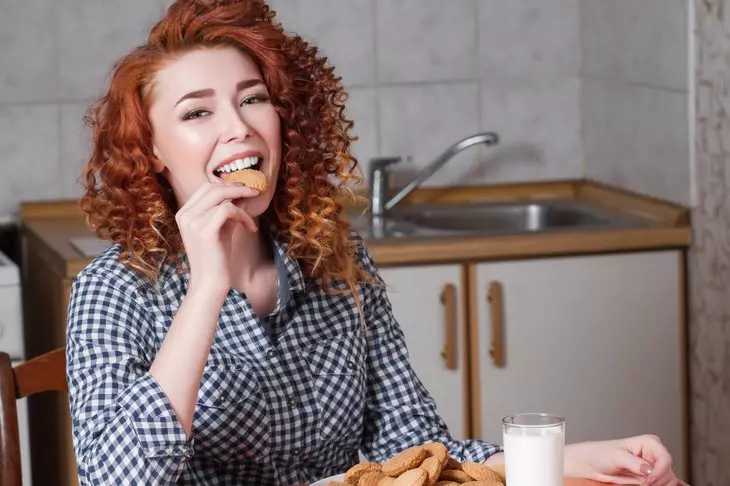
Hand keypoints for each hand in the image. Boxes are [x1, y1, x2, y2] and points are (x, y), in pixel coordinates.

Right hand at [175, 181, 258, 292]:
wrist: (210, 283)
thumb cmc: (216, 257)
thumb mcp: (221, 228)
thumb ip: (227, 211)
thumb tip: (241, 193)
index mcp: (184, 213)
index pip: (205, 188)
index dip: (226, 185)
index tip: (244, 189)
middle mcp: (185, 215)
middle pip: (212, 187)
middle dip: (236, 188)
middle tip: (254, 192)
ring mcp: (193, 222)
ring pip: (221, 196)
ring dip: (241, 205)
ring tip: (250, 221)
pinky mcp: (205, 230)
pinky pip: (229, 210)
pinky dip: (243, 216)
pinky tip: (250, 228)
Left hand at [565, 435, 687, 484]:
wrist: (592, 463)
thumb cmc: (602, 454)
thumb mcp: (616, 457)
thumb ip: (633, 462)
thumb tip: (648, 469)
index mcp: (649, 443)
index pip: (665, 458)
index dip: (659, 472)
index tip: (648, 481)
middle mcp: (654, 454)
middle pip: (669, 472)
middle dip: (658, 481)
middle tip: (643, 484)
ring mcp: (654, 467)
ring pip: (668, 480)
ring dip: (659, 485)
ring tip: (642, 484)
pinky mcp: (651, 478)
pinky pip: (666, 483)